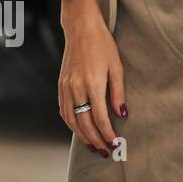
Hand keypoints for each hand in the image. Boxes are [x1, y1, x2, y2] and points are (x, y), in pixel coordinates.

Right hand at [58, 12, 126, 158]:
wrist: (81, 30)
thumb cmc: (103, 45)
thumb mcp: (117, 67)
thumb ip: (118, 93)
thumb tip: (122, 114)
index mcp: (93, 84)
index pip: (100, 118)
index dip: (107, 133)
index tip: (115, 143)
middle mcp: (77, 88)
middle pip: (84, 123)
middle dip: (95, 140)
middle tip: (104, 151)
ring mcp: (66, 88)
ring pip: (71, 120)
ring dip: (82, 136)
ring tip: (93, 145)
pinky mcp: (60, 86)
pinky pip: (64, 111)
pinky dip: (71, 124)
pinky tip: (79, 129)